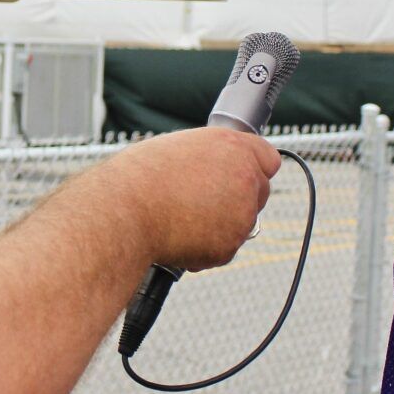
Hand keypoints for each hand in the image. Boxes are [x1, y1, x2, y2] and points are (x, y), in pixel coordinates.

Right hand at [102, 127, 280, 271]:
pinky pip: (223, 248)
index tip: (239, 176)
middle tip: (202, 200)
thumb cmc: (140, 177)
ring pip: (241, 222)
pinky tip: (177, 235)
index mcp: (233, 146)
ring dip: (220, 224)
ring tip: (180, 216)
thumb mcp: (179, 148)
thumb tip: (213, 170)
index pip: (268, 158)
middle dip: (238, 198)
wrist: (124, 211)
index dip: (252, 168)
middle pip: (260, 191)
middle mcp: (245, 178)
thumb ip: (208, 158)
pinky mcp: (229, 246)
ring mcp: (241, 214)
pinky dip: (205, 247)